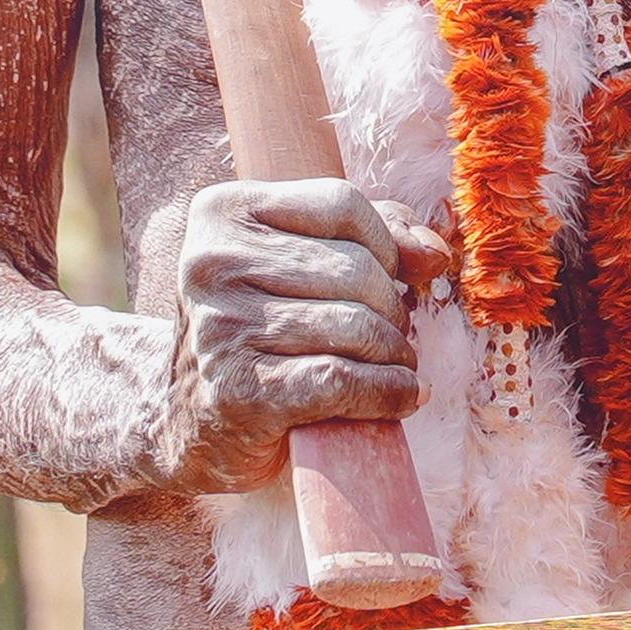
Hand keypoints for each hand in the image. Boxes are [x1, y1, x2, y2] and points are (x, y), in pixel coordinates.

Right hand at [167, 177, 453, 493]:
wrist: (195, 425)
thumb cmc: (261, 333)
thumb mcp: (300, 266)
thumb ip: (372, 239)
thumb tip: (435, 252)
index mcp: (222, 212)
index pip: (341, 204)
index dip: (386, 243)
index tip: (391, 276)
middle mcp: (213, 264)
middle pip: (356, 268)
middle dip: (392, 307)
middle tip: (389, 334)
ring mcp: (223, 328)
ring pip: (357, 325)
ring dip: (395, 354)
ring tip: (392, 366)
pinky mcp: (241, 392)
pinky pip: (345, 379)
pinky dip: (388, 392)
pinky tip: (399, 397)